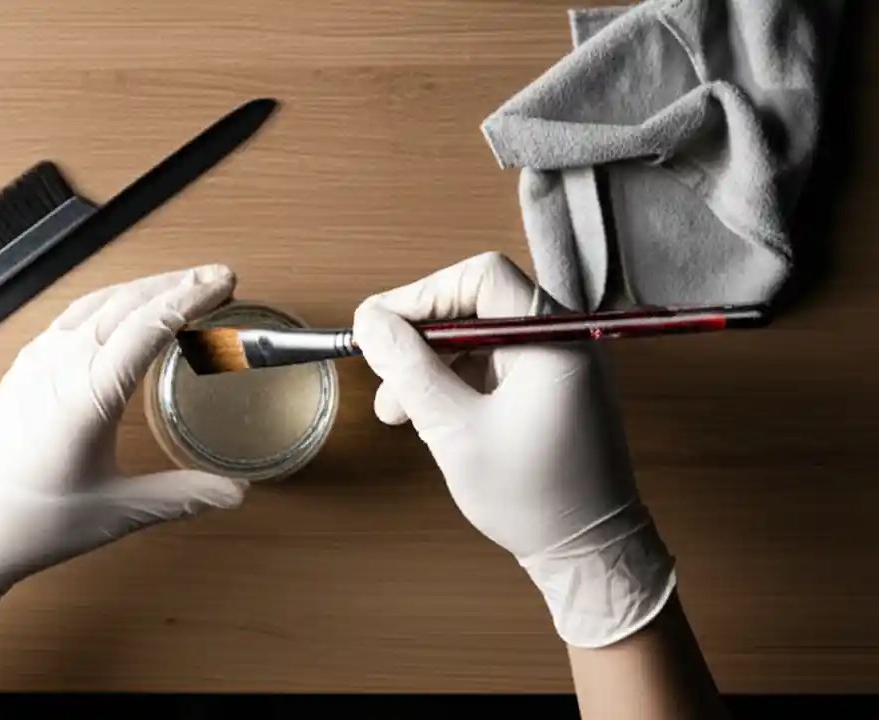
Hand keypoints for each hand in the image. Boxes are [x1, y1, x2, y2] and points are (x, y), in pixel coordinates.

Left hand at [0, 266, 247, 636]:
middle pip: (126, 303)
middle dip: (176, 284)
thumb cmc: (26, 525)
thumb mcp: (114, 513)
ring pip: (96, 305)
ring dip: (142, 289)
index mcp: (86, 394)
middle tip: (218, 277)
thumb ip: (180, 497)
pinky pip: (71, 319)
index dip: (191, 299)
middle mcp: (59, 366)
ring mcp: (36, 364)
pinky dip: (108, 304)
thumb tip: (234, 495)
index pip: (148, 326)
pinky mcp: (21, 371)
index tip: (224, 283)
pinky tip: (119, 311)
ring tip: (180, 286)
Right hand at [353, 252, 675, 647]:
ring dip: (430, 365)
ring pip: (476, 336)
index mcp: (551, 337)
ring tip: (395, 410)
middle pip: (474, 302)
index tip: (378, 329)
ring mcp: (557, 362)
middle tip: (381, 373)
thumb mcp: (454, 430)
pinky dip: (454, 382)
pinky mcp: (549, 388)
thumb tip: (369, 321)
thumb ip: (408, 368)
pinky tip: (428, 417)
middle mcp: (560, 337)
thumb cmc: (530, 495)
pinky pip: (492, 363)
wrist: (588, 552)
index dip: (422, 295)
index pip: (479, 276)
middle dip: (420, 337)